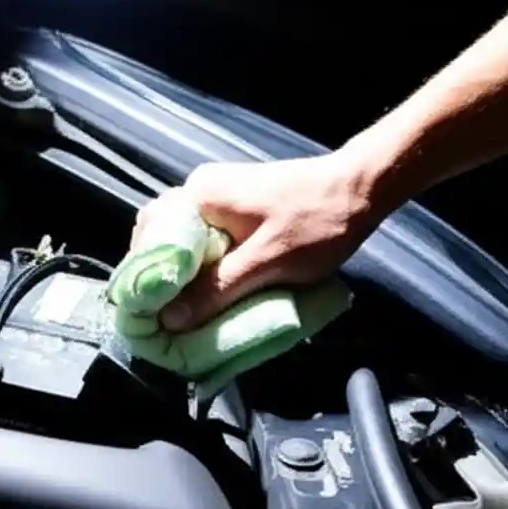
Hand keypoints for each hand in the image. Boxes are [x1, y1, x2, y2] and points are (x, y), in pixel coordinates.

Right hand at [132, 151, 391, 332]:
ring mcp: (219, 195)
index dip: (145, 279)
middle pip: (162, 238)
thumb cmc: (317, 222)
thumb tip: (170, 319)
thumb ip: (216, 290)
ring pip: (185, 241)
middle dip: (163, 278)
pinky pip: (206, 239)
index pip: (149, 238)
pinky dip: (205, 265)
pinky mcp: (237, 206)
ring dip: (186, 274)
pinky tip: (214, 289)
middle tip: (170, 317)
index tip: (150, 314)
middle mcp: (201, 190)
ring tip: (191, 309)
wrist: (362, 189)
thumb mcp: (266, 263)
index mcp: (199, 195)